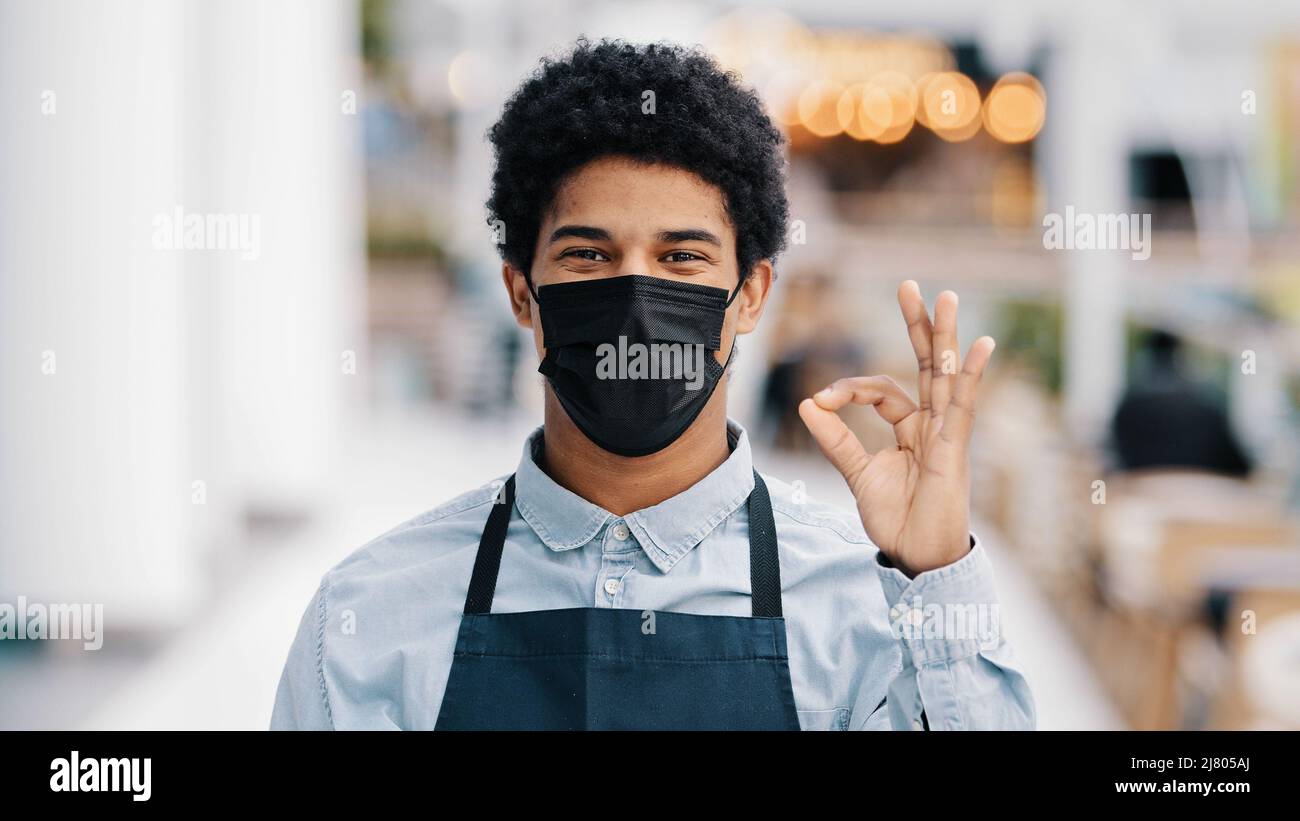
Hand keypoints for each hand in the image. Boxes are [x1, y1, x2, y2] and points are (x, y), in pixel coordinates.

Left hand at [798, 280, 994, 576]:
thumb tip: (809, 403)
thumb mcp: (858, 474)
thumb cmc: (896, 520)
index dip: (849, 390)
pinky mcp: (954, 449)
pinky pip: (963, 406)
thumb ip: (836, 440)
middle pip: (926, 365)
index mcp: (910, 429)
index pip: (882, 391)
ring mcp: (946, 434)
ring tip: (946, 297)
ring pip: (945, 376)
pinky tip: (980, 345)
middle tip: (908, 286)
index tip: (821, 401)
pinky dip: (970, 375)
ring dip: (944, 336)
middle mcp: (932, 424)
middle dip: (917, 326)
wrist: (916, 557)